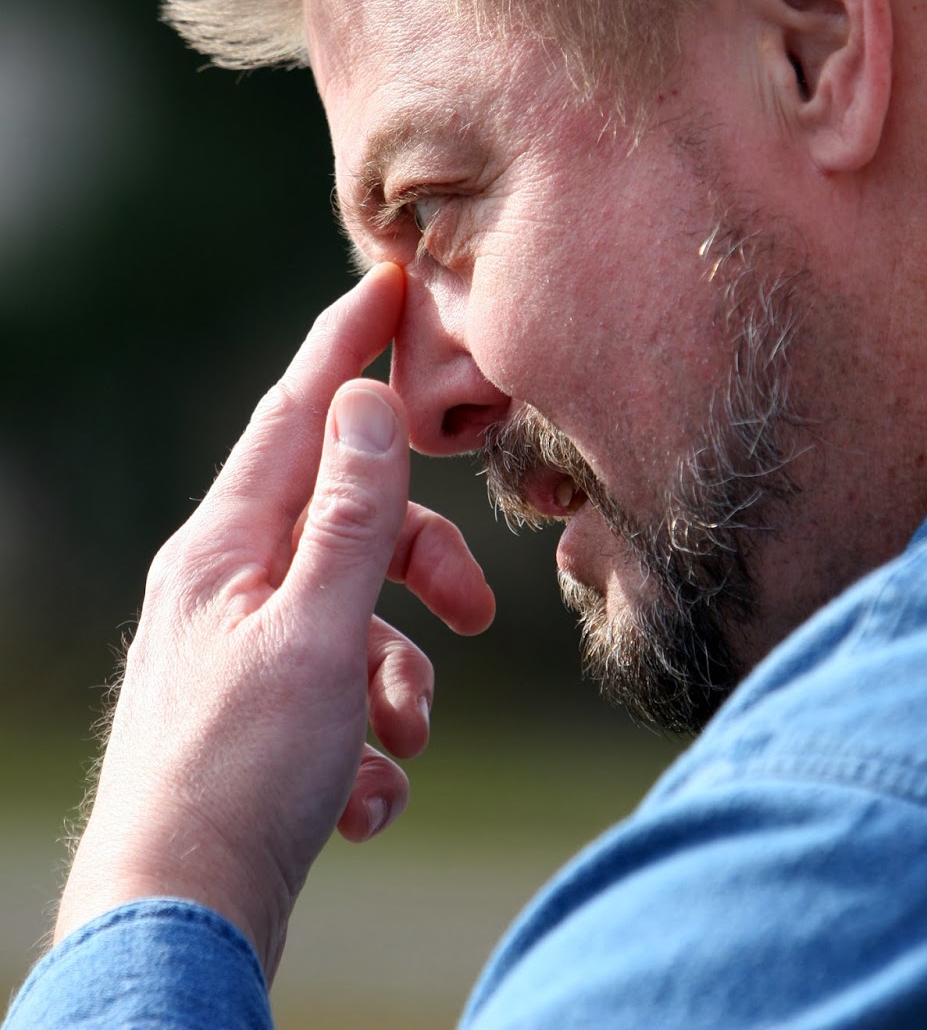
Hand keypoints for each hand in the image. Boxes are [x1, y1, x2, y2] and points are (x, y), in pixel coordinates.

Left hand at [54, 263, 494, 979]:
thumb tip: (365, 403)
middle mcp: (225, 585)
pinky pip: (339, 694)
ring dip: (399, 677)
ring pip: (353, 617)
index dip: (346, 343)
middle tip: (475, 612)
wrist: (179, 918)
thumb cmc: (241, 772)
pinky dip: (367, 738)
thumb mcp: (315, 632)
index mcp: (225, 545)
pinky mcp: (256, 719)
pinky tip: (361, 797)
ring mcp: (238, 653)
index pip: (296, 411)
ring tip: (396, 745)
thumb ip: (349, 515)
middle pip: (345, 524)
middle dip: (420, 565)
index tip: (388, 281)